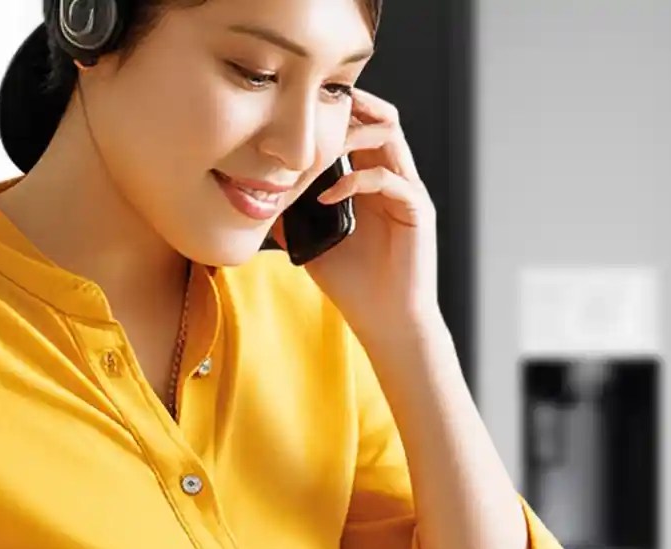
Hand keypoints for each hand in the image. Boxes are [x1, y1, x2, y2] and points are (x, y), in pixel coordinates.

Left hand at [302, 87, 441, 345]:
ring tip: (320, 148)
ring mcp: (409, 192)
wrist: (385, 319)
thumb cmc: (353, 282)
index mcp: (373, 181)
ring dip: (353, 134)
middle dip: (349, 106)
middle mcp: (395, 179)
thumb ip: (291, 209)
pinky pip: (389, 178)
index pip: (362, 127)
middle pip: (382, 118)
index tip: (300, 108)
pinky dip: (355, 180)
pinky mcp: (417, 211)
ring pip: (390, 135)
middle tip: (312, 109)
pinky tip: (326, 197)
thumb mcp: (310, 238)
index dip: (336, 112)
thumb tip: (252, 190)